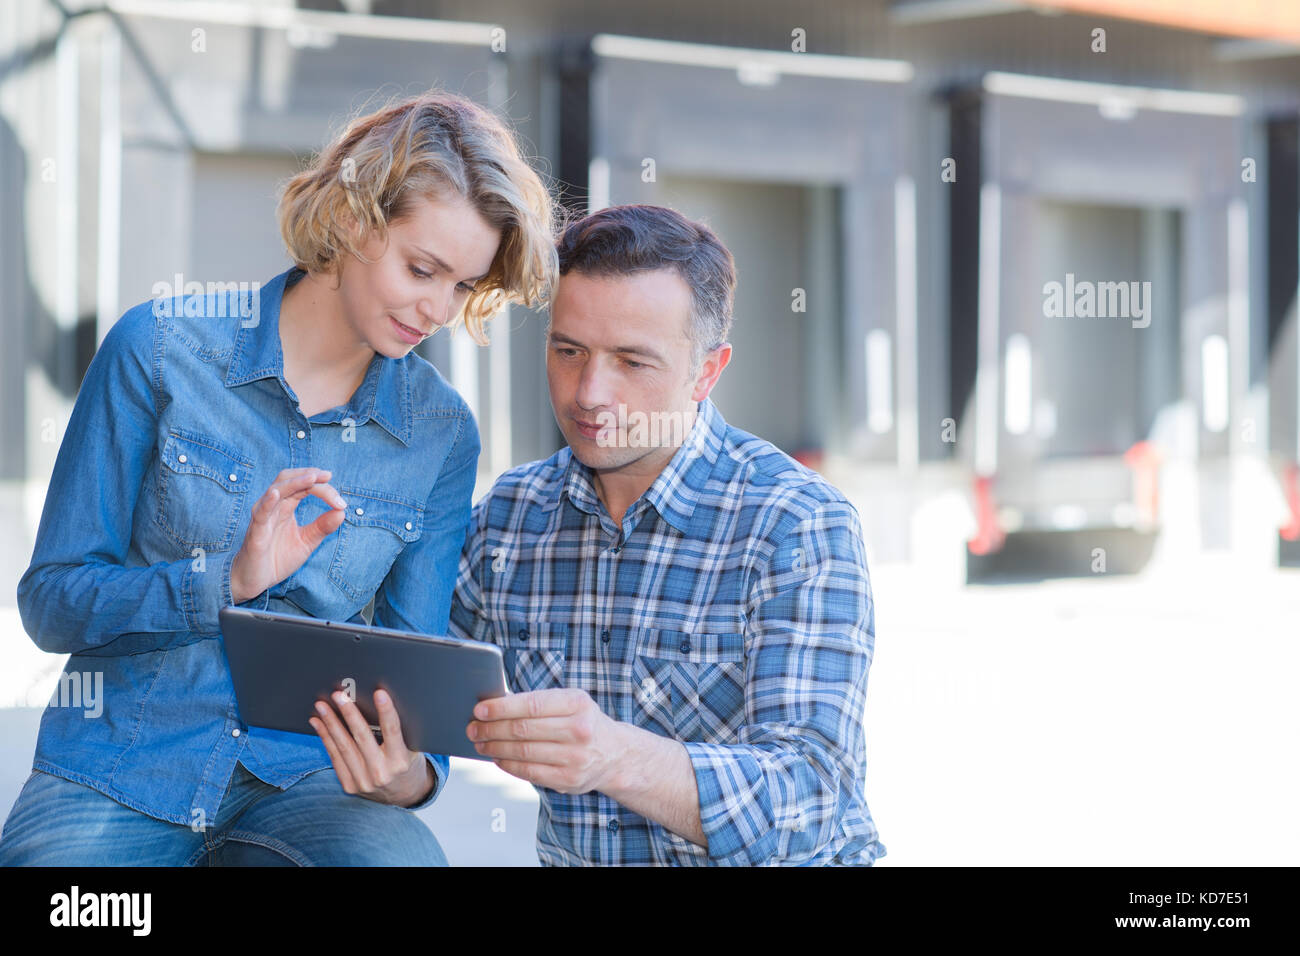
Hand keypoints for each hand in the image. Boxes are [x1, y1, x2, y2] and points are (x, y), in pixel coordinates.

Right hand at [230, 467, 345, 602]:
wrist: (256, 581)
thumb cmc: (278, 559)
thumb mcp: (307, 542)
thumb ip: (322, 527)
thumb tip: (343, 511)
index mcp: (286, 507)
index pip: (304, 487)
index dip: (323, 488)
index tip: (341, 502)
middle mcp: (273, 507)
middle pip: (289, 480)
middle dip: (309, 475)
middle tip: (328, 476)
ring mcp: (263, 517)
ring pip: (276, 490)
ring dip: (295, 482)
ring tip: (312, 478)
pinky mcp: (256, 531)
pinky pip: (260, 513)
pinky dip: (268, 502)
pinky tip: (277, 494)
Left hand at [309, 689, 432, 806]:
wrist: (402, 795)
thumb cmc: (407, 764)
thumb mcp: (412, 748)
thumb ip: (400, 731)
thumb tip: (381, 702)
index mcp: (401, 761)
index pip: (392, 731)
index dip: (386, 711)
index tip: (379, 693)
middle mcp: (382, 773)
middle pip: (362, 738)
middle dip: (349, 713)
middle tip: (338, 695)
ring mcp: (363, 781)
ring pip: (343, 747)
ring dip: (330, 724)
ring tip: (322, 707)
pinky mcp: (350, 786)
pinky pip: (335, 758)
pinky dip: (326, 738)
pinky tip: (319, 724)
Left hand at [466, 688, 625, 794]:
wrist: (615, 754)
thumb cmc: (584, 723)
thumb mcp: (570, 702)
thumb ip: (538, 702)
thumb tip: (495, 705)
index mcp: (577, 703)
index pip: (531, 705)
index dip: (501, 708)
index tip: (479, 710)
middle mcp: (579, 730)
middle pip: (523, 729)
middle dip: (491, 729)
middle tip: (473, 728)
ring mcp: (575, 758)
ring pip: (523, 752)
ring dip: (495, 748)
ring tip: (480, 743)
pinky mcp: (569, 780)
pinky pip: (529, 772)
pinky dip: (508, 765)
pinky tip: (497, 758)